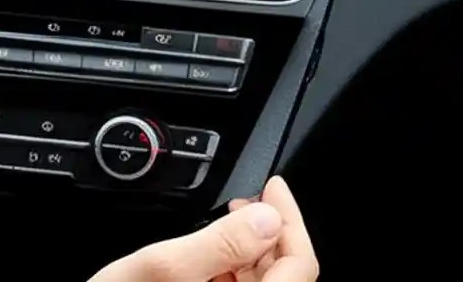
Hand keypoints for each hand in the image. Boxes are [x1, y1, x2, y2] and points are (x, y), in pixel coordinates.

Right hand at [90, 177, 317, 281]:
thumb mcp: (161, 267)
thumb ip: (219, 242)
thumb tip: (267, 217)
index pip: (300, 268)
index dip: (292, 221)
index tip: (274, 189)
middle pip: (288, 277)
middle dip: (272, 233)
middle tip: (251, 201)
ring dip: (255, 252)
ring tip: (231, 224)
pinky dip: (237, 272)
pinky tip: (216, 257)